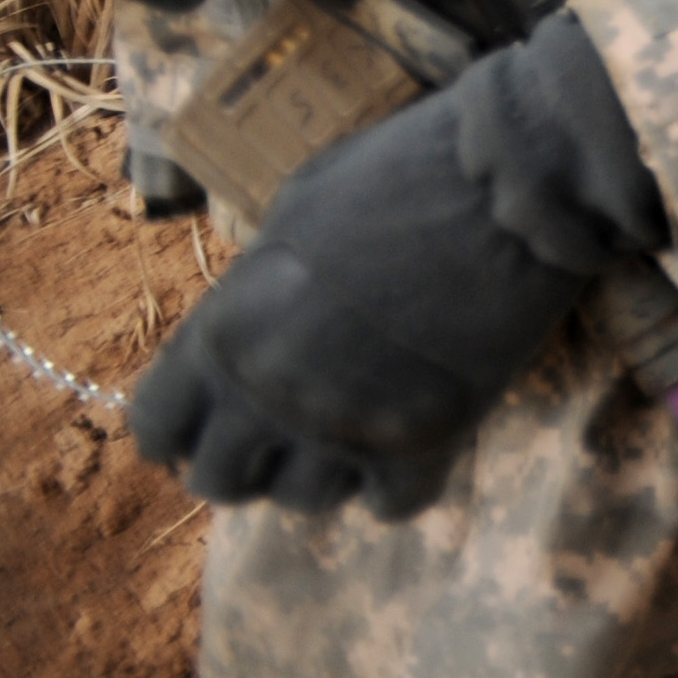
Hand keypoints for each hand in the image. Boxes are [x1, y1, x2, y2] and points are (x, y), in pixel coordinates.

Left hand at [130, 11, 666, 515]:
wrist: (519, 177)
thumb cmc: (407, 169)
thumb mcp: (298, 211)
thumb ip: (260, 288)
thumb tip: (253, 326)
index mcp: (228, 327)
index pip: (158, 426)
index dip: (183, 429)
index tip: (216, 419)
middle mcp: (272, 390)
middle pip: (220, 483)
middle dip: (252, 459)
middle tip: (295, 424)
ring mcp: (348, 424)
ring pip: (306, 502)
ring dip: (328, 470)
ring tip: (364, 422)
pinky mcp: (427, 441)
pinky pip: (390, 507)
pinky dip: (401, 480)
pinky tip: (418, 434)